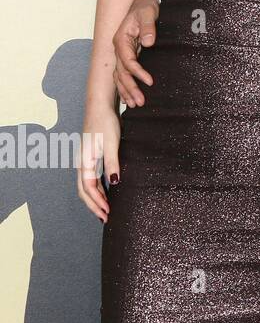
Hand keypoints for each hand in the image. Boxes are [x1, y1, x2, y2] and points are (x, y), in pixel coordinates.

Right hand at [77, 100, 119, 222]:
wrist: (99, 106)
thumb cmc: (105, 122)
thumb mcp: (112, 143)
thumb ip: (112, 163)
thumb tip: (114, 183)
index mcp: (85, 161)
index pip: (89, 188)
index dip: (97, 202)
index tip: (107, 213)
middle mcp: (82, 162)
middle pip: (84, 190)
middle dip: (94, 205)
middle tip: (106, 217)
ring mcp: (84, 159)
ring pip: (86, 185)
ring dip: (94, 198)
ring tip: (104, 209)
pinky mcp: (90, 155)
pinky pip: (90, 177)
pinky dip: (95, 188)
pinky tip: (104, 191)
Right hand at [112, 0, 161, 106]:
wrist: (143, 1)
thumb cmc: (145, 6)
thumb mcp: (148, 13)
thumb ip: (148, 27)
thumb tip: (149, 43)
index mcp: (121, 39)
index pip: (128, 61)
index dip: (137, 73)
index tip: (149, 81)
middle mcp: (118, 48)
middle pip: (121, 73)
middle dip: (130, 88)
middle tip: (140, 102)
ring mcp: (121, 53)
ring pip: (120, 76)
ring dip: (127, 91)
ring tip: (136, 105)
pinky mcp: (127, 54)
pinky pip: (123, 74)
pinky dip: (125, 86)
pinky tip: (130, 98)